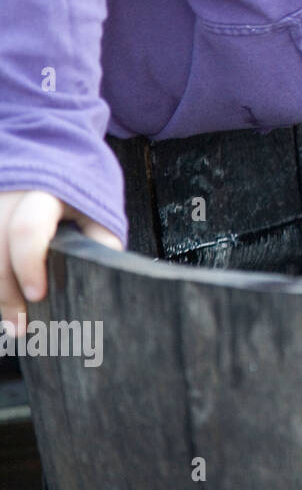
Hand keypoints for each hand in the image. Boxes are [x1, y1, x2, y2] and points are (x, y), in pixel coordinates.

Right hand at [0, 190, 122, 335]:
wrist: (52, 163)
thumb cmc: (77, 190)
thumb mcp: (98, 207)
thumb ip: (101, 236)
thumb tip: (104, 266)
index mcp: (42, 193)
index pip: (27, 229)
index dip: (28, 264)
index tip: (37, 295)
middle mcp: (6, 197)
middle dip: (5, 292)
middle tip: (19, 326)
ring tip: (10, 320)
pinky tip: (3, 301)